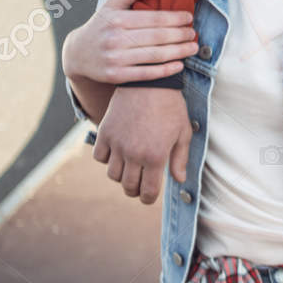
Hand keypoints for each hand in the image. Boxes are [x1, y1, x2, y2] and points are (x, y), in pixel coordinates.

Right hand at [63, 0, 196, 83]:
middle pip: (158, 37)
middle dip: (181, 35)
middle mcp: (115, 39)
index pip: (154, 18)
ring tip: (193, 47)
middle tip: (193, 33)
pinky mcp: (116, 76)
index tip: (189, 17)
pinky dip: (166, 70)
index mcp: (116, 19)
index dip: (175, 18)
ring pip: (155, 56)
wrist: (77, 54)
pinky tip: (180, 65)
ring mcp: (115, 58)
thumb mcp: (111, 5)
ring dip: (179, 52)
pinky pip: (147, 74)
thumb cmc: (101, 26)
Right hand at [93, 85, 190, 203]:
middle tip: (140, 187)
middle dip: (135, 191)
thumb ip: (180, 159)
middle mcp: (133, 154)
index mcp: (155, 157)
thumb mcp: (183, 133)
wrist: (149, 84)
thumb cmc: (171, 108)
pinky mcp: (105, 133)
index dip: (148, 198)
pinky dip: (106, 160)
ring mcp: (117, 144)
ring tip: (130, 171)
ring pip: (112, 174)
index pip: (148, 191)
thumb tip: (179, 179)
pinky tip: (116, 155)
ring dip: (121, 176)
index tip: (148, 198)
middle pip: (128, 186)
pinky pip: (99, 157)